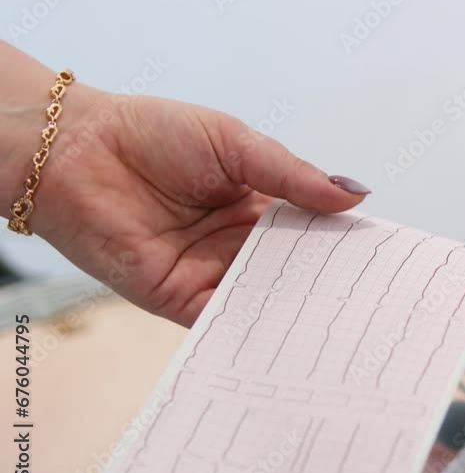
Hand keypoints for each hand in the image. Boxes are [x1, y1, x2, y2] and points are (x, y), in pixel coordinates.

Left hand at [4, 69, 369, 325]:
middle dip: (332, 285)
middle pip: (296, 272)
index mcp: (259, 205)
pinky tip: (288, 337)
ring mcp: (212, 273)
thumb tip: (356, 195)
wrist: (74, 151)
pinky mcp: (181, 299)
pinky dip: (254, 330)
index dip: (345, 244)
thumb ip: (293, 176)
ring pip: (267, 300)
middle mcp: (239, 244)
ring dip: (300, 311)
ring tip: (344, 325)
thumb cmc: (151, 135)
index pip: (313, 233)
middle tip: (376, 302)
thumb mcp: (236, 145)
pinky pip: (225, 321)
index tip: (384, 259)